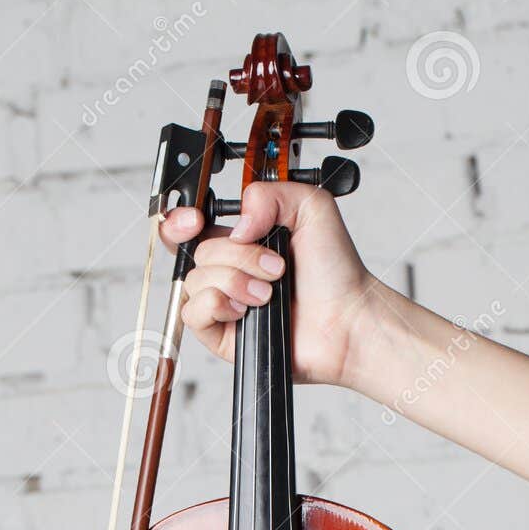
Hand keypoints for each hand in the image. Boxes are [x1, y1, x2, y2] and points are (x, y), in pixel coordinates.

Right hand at [159, 181, 374, 385]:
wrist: (345, 320)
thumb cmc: (335, 273)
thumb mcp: (311, 207)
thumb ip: (270, 194)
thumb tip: (237, 223)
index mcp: (244, 239)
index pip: (193, 225)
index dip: (183, 220)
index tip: (196, 219)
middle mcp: (230, 270)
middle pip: (199, 251)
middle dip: (239, 257)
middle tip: (276, 268)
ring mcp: (225, 302)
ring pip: (195, 280)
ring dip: (235, 281)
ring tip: (268, 293)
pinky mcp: (222, 335)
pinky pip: (193, 313)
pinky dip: (217, 305)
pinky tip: (246, 310)